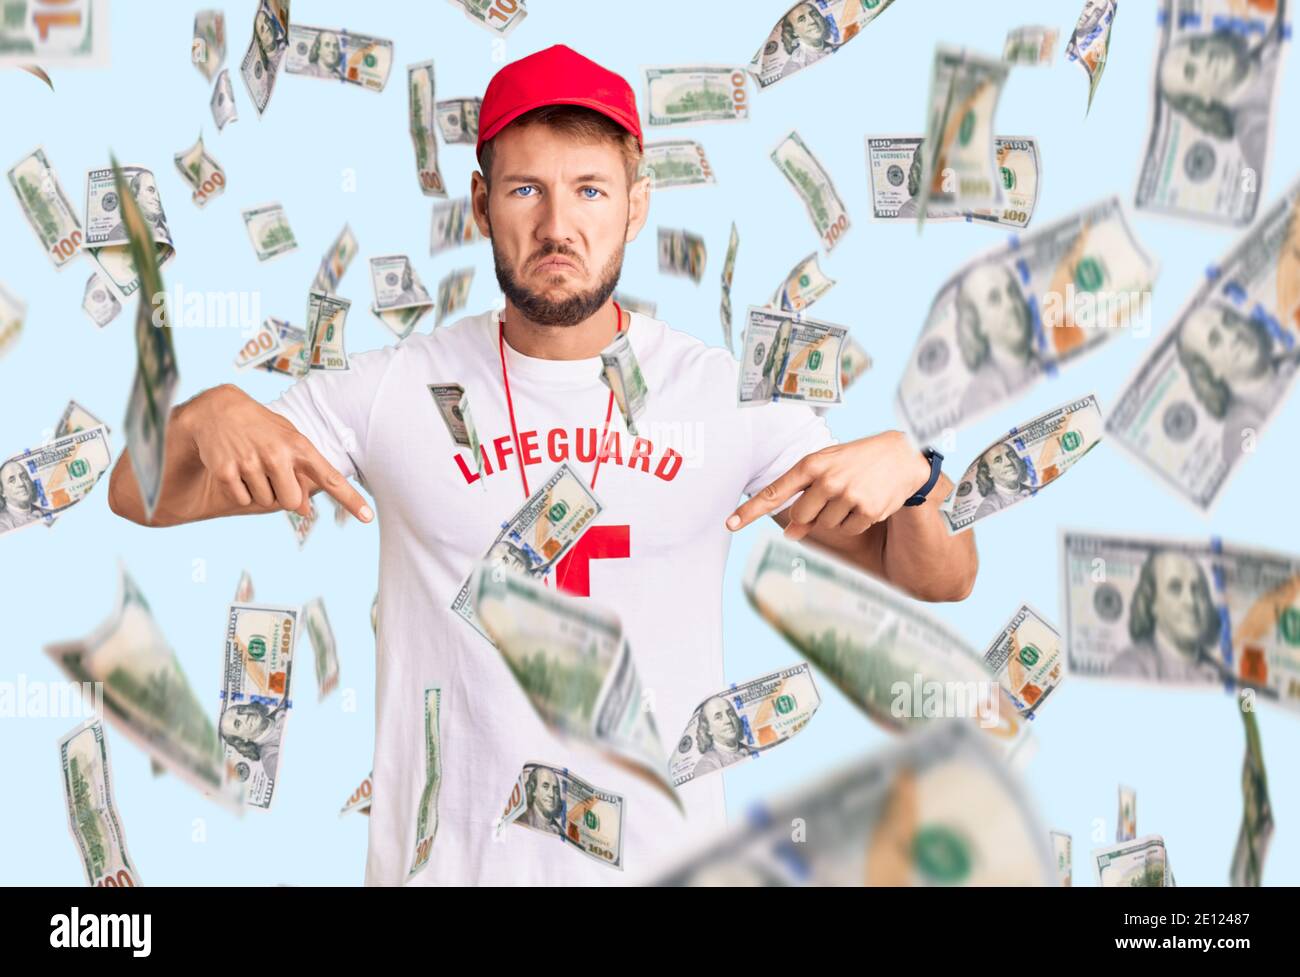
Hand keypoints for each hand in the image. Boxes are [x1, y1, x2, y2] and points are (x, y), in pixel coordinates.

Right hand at [186, 384, 371, 521]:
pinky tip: (236, 467)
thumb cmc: (262, 429)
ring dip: (259, 491)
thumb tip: (305, 511)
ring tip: (252, 464)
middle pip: (291, 503)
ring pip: (265, 502)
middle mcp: (277, 454)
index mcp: (299, 446)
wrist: (217, 409)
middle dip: (284, 497)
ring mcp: (251, 462)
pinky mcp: (226, 471)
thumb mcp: (287, 443)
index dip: (350, 499)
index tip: (368, 517)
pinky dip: (240, 492)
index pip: (330, 478)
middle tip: (273, 476)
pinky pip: (242, 500)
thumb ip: (301, 474)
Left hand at [726, 431, 930, 541]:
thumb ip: (804, 497)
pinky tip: (864, 502)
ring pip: (824, 526)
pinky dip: (852, 522)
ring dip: (833, 517)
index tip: (730, 523)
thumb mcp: (827, 471)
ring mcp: (848, 495)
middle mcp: (828, 479)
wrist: (902, 457)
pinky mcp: (867, 511)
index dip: (751, 510)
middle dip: (808, 515)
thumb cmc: (855, 462)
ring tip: (851, 494)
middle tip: (829, 496)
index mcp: (812, 464)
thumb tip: (788, 533)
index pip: (775, 492)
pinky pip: (847, 530)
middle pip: (799, 517)